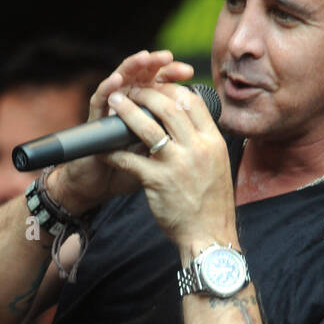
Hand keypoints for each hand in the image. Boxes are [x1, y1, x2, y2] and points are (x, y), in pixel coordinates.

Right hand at [49, 49, 194, 213]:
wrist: (101, 185)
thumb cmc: (132, 171)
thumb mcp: (159, 155)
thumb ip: (172, 138)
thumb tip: (197, 127)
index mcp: (146, 109)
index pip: (161, 82)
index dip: (173, 74)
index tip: (189, 71)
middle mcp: (128, 104)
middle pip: (142, 75)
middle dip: (156, 64)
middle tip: (169, 57)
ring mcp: (110, 109)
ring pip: (120, 79)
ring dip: (132, 66)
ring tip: (145, 57)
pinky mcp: (93, 119)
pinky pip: (99, 98)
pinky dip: (107, 87)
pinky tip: (117, 79)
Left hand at [99, 81, 236, 249]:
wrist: (209, 235)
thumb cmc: (211, 204)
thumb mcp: (218, 166)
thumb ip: (204, 143)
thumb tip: (190, 122)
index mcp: (213, 142)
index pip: (193, 102)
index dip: (172, 89)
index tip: (158, 87)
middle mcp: (198, 149)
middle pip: (169, 107)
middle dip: (146, 94)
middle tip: (131, 90)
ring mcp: (178, 164)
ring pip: (148, 127)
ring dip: (127, 111)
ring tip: (114, 102)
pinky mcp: (158, 181)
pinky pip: (130, 160)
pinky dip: (115, 152)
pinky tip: (105, 148)